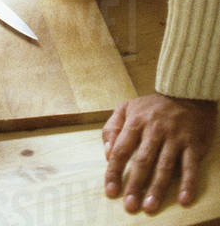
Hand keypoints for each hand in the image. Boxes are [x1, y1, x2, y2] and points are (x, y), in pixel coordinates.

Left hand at [103, 92, 216, 213]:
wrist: (185, 92)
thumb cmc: (153, 106)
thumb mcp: (127, 108)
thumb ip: (112, 128)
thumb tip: (106, 153)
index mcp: (136, 122)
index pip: (121, 150)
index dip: (114, 171)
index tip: (110, 191)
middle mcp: (154, 130)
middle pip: (142, 161)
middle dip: (135, 185)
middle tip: (130, 206)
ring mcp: (175, 137)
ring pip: (164, 166)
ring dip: (157, 188)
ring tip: (150, 207)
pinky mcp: (193, 144)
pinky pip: (190, 166)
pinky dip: (188, 183)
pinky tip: (183, 199)